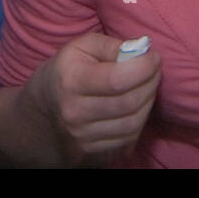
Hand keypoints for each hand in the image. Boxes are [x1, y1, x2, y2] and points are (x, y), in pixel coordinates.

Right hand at [32, 32, 161, 163]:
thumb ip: (111, 46)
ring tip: (146, 85)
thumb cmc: (68, 70)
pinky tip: (136, 104)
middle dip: (151, 83)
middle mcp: (75, 113)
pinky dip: (140, 120)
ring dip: (148, 102)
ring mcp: (83, 137)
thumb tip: (141, 51)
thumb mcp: (82, 46)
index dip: (144, 67)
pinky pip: (129, 138)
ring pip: (133, 123)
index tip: (152, 56)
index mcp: (71, 81)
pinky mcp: (92, 151)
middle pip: (130, 103)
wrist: (44, 107)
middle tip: (154, 69)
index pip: (117, 79)